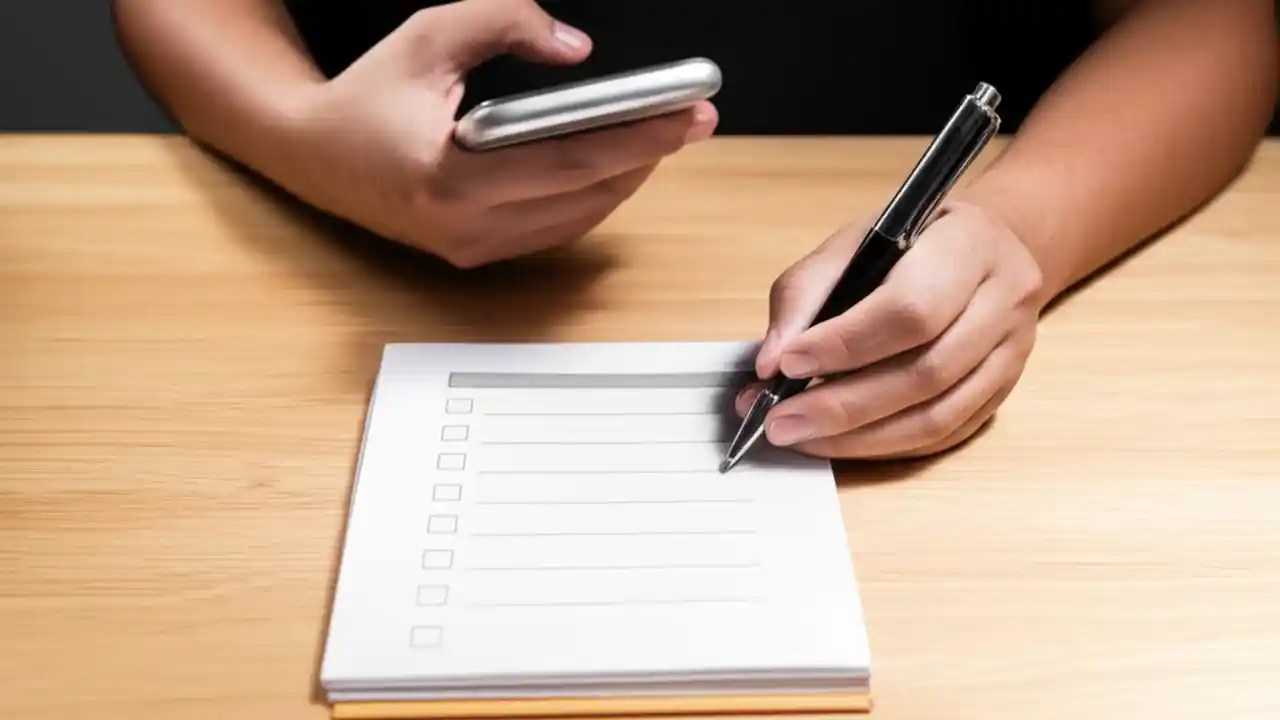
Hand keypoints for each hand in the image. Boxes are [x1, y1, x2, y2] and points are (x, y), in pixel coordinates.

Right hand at [274, 0, 715, 267]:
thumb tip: (577, 49)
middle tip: (695, 118)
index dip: (639, 137)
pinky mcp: (476, 253)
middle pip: (587, 194)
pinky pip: (556, 228)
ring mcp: (472, 247)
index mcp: (450, 177)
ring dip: (626, 177)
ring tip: (664, 134)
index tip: (687, 113)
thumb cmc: (366, 96)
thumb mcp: (430, 34)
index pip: (571, 160)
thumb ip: (506, 24)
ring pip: (578, 218)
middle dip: (649, 154)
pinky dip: (593, 195)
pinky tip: (618, 163)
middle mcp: (465, 225)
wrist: (312, 155)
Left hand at [738, 200, 1045, 458]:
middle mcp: (1005, 299)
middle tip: (780, 420)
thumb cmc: (908, 245)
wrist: (983, 248)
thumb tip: (770, 364)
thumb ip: (805, 295)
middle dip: (843, 405)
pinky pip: (943, 435)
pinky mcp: (1003, 393)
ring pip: (937, 416)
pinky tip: (839, 442)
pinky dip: (885, 446)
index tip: (787, 365)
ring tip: (800, 437)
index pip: (911, 308)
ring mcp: (1012, 352)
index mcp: (967, 243)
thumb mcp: (852, 244)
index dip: (846, 344)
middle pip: (926, 372)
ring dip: (859, 437)